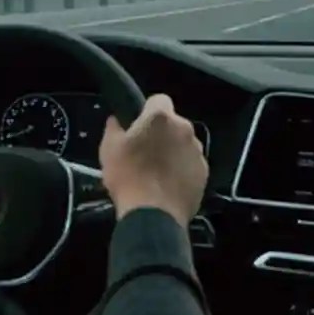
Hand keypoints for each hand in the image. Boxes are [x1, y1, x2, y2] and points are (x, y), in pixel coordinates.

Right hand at [98, 94, 207, 228]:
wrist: (153, 215)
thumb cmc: (128, 177)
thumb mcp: (108, 149)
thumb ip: (114, 128)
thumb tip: (117, 120)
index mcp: (161, 118)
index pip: (159, 99)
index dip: (147, 110)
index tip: (138, 126)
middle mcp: (185, 129)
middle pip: (173, 123)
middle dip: (162, 133)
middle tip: (144, 151)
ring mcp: (197, 152)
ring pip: (183, 144)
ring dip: (173, 151)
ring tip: (157, 172)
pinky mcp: (204, 173)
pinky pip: (191, 164)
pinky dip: (182, 170)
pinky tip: (168, 185)